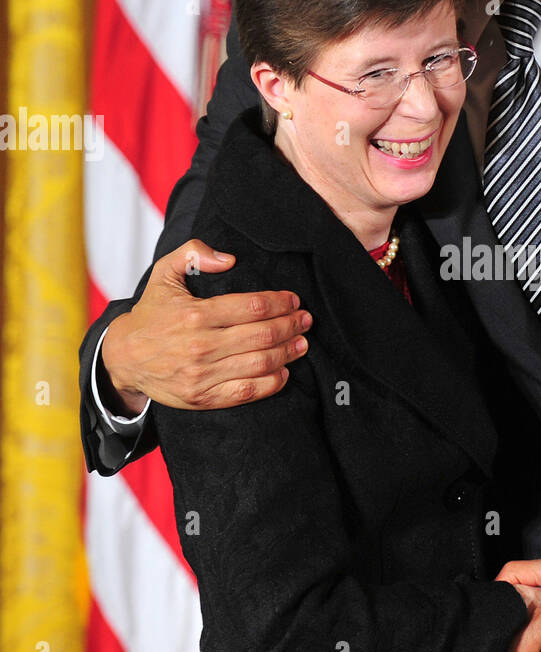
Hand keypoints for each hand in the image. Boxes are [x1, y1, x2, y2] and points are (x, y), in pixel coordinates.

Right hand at [100, 240, 311, 412]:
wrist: (123, 357)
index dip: (280, 302)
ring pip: (259, 363)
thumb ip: (193, 253)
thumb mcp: (163, 273)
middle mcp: (200, 345)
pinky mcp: (201, 398)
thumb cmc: (151, 313)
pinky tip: (284, 372)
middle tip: (306, 320)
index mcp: (195, 314)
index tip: (294, 300)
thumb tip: (229, 259)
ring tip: (302, 343)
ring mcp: (202, 375)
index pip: (252, 307)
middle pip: (262, 335)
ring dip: (287, 353)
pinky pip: (246, 392)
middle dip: (290, 326)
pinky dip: (271, 383)